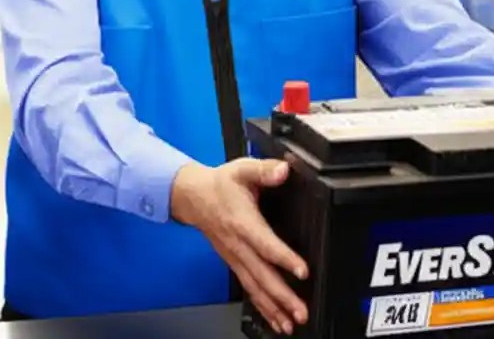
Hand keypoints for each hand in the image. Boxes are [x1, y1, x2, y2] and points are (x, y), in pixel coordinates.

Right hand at [172, 159, 308, 334]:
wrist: (191, 197)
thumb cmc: (219, 184)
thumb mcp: (242, 169)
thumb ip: (265, 170)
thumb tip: (284, 170)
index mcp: (242, 222)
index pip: (264, 244)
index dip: (284, 258)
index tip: (302, 271)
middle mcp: (238, 245)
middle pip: (261, 275)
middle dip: (282, 296)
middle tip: (300, 311)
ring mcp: (235, 258)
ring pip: (255, 287)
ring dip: (273, 307)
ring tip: (290, 323)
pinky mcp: (234, 263)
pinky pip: (249, 288)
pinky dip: (263, 306)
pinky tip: (275, 318)